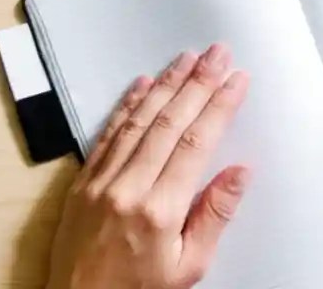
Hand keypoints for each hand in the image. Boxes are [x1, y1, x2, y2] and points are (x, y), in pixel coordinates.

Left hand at [47, 45, 250, 288]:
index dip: (219, 106)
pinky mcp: (82, 182)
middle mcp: (128, 188)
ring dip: (166, 84)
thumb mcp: (189, 268)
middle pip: (170, 121)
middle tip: (218, 54)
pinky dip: (127, 104)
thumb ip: (214, 216)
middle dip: (198, 82)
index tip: (237, 80)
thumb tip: (239, 174)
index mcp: (160, 211)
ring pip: (139, 120)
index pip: (197, 143)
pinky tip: (142, 83)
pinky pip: (108, 133)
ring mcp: (101, 182)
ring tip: (188, 58)